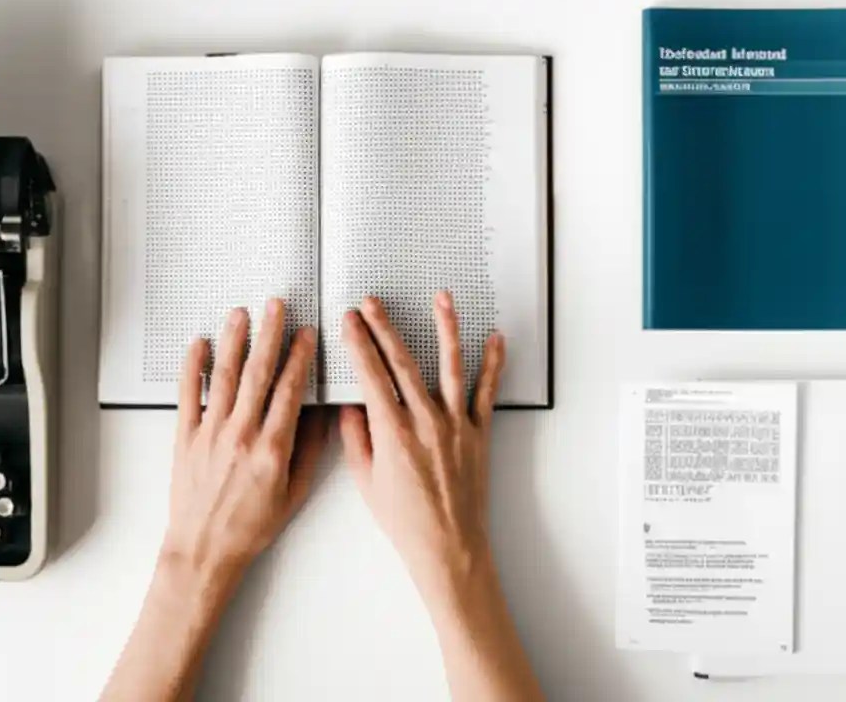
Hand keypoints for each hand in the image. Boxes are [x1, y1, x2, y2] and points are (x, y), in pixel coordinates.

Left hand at [163, 298, 326, 582]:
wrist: (205, 549)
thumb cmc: (250, 527)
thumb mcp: (294, 492)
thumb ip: (308, 449)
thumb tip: (319, 413)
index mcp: (272, 448)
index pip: (289, 389)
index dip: (300, 357)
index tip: (306, 334)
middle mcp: (241, 434)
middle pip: (258, 372)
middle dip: (269, 334)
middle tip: (276, 306)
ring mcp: (210, 433)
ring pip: (224, 375)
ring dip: (234, 340)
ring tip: (241, 313)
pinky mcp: (185, 437)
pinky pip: (188, 393)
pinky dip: (192, 366)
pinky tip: (198, 344)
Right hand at [338, 292, 504, 598]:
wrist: (448, 546)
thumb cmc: (405, 521)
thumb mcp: (366, 481)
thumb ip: (355, 439)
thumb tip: (349, 407)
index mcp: (393, 433)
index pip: (371, 376)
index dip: (358, 345)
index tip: (349, 322)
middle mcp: (426, 422)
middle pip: (403, 363)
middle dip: (385, 328)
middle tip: (373, 303)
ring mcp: (456, 425)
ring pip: (451, 366)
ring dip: (445, 329)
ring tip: (442, 299)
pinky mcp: (479, 434)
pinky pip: (487, 393)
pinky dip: (493, 364)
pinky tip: (495, 339)